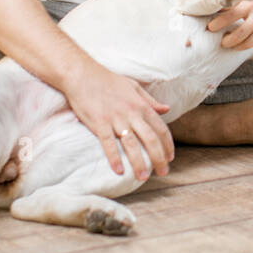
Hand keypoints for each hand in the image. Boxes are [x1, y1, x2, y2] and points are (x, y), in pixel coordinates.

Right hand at [61, 63, 173, 179]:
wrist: (82, 75)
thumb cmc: (108, 80)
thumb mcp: (133, 87)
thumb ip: (150, 101)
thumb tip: (166, 109)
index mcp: (141, 105)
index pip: (160, 128)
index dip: (167, 145)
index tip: (170, 158)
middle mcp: (131, 113)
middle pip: (150, 139)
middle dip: (159, 158)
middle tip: (163, 172)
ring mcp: (115, 119)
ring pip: (132, 144)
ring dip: (139, 162)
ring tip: (143, 177)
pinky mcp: (99, 123)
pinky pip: (108, 144)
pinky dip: (114, 157)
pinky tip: (119, 170)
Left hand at [207, 0, 252, 49]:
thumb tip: (221, 6)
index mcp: (250, 3)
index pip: (229, 16)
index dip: (217, 24)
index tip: (210, 27)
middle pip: (239, 35)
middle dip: (227, 41)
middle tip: (222, 41)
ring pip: (249, 43)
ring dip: (238, 46)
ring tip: (232, 45)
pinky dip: (252, 44)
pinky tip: (247, 42)